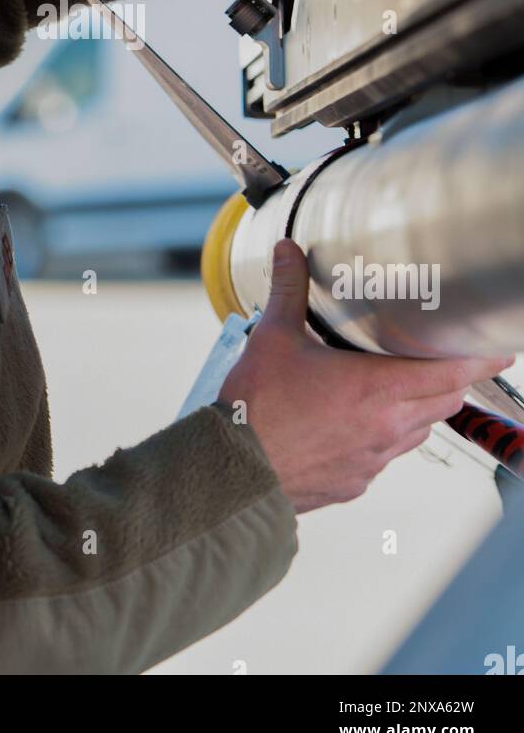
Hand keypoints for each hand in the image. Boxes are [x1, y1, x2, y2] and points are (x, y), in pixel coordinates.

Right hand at [217, 238, 513, 513]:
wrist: (234, 473)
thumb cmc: (256, 410)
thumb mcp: (273, 338)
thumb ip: (288, 289)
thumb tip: (288, 251)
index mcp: (376, 389)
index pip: (452, 373)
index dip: (480, 357)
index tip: (498, 345)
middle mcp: (386, 427)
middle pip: (444, 400)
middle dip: (451, 377)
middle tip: (449, 355)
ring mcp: (374, 459)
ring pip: (419, 429)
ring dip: (420, 406)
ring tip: (400, 384)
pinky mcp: (356, 481)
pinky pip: (387, 454)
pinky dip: (386, 434)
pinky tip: (357, 419)